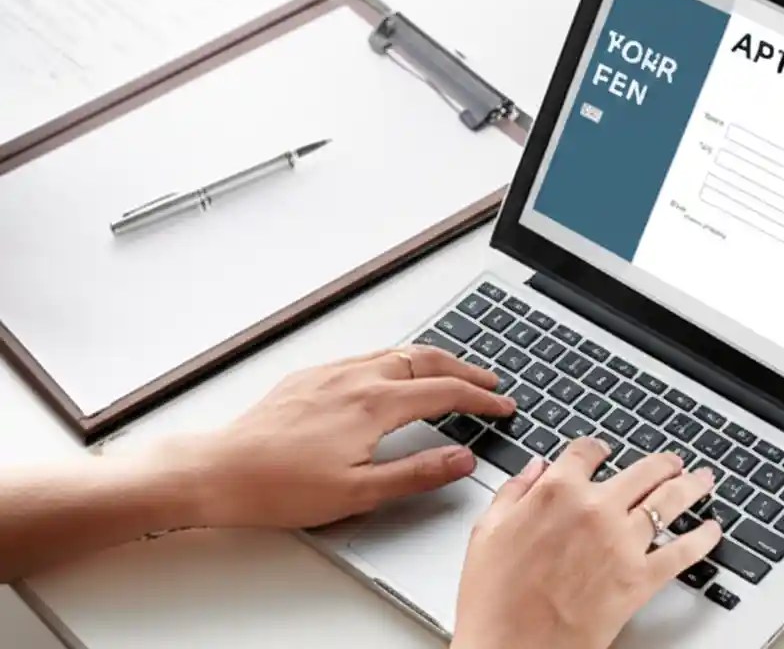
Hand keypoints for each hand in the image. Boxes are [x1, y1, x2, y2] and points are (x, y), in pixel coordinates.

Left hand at [167, 346, 514, 529]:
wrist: (219, 471)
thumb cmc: (279, 486)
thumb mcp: (360, 493)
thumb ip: (418, 473)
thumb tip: (461, 460)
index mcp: (375, 404)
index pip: (445, 392)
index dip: (481, 399)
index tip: (502, 406)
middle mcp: (356, 378)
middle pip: (425, 359)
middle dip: (464, 369)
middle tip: (488, 382)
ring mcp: (330, 373)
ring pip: (395, 352)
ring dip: (432, 359)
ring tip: (451, 371)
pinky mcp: (309, 377)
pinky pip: (367, 356)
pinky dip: (396, 360)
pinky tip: (392, 374)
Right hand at [453, 438, 721, 648]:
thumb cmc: (494, 601)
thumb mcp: (486, 532)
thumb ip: (514, 492)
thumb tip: (535, 468)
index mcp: (556, 492)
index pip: (586, 451)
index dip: (597, 448)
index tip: (603, 451)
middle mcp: (595, 509)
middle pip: (642, 470)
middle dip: (662, 463)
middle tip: (672, 463)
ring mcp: (622, 542)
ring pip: (670, 501)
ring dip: (691, 486)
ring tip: (702, 480)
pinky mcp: (641, 578)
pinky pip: (683, 552)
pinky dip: (703, 539)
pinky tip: (711, 531)